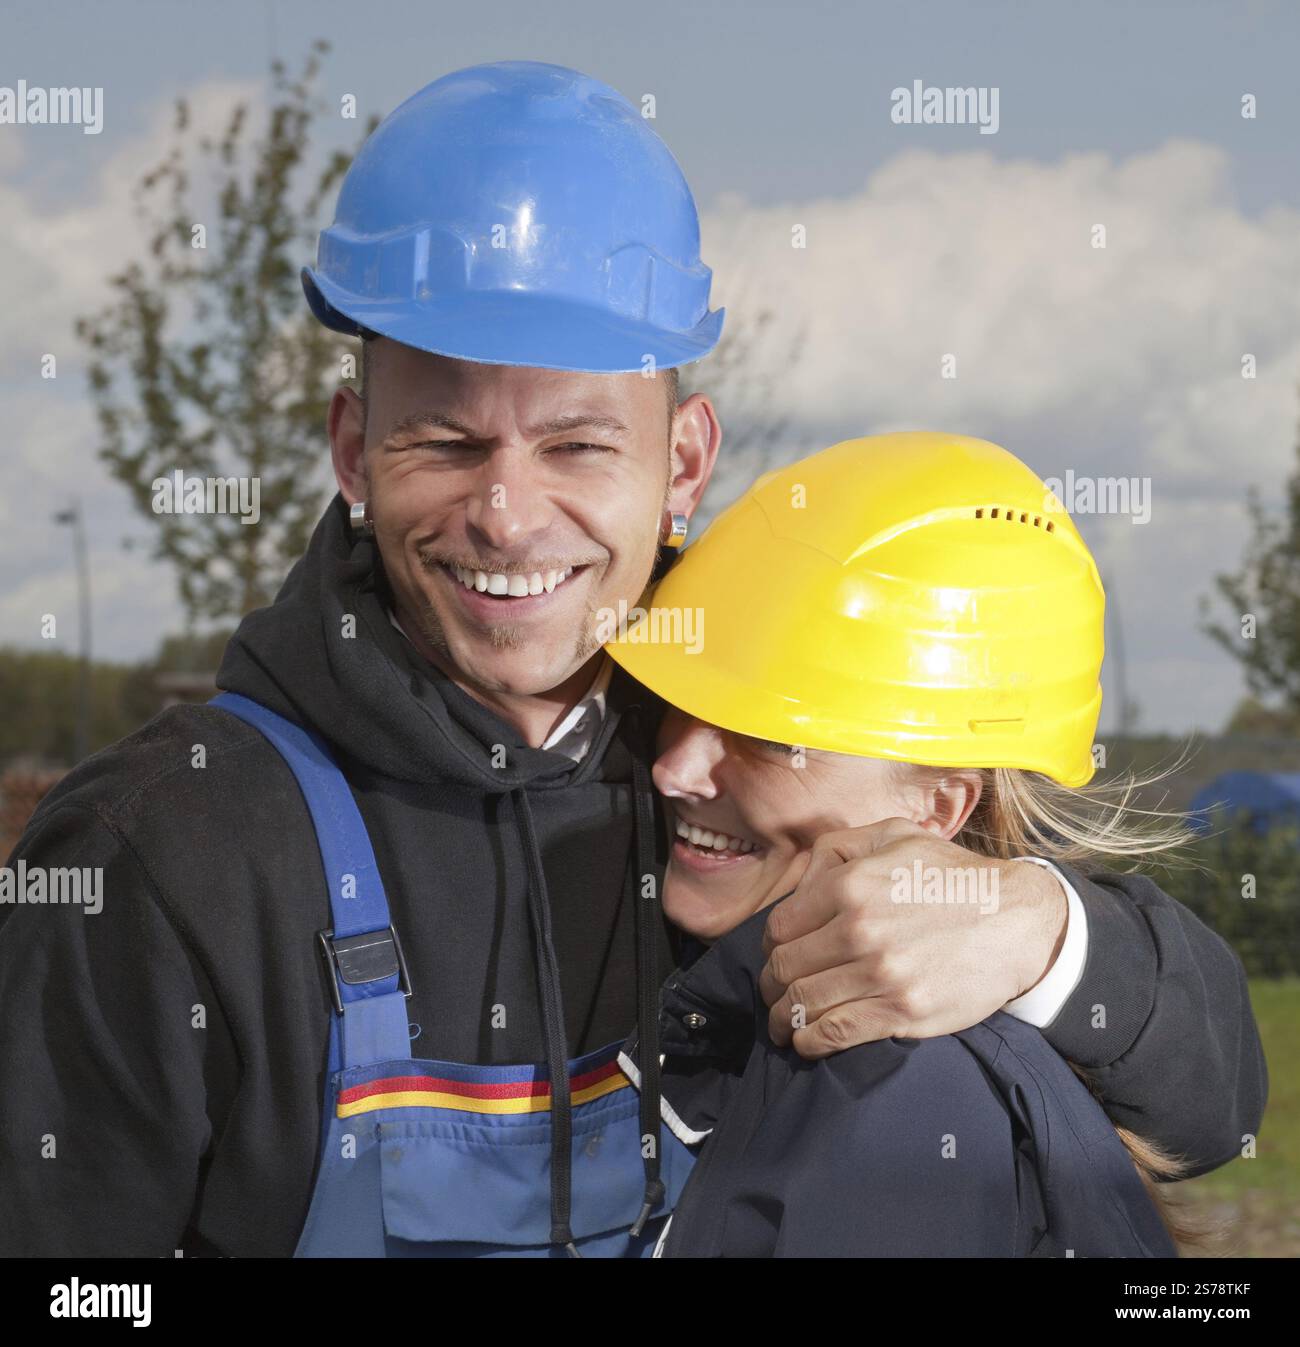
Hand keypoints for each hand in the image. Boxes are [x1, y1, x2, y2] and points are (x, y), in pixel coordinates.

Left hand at [758, 818, 1067, 1058]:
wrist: (1017, 919)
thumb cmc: (951, 875)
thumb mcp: (894, 835)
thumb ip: (838, 848)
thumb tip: (799, 882)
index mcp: (849, 884)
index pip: (780, 927)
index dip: (771, 946)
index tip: (777, 957)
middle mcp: (858, 928)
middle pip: (785, 967)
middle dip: (772, 985)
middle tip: (775, 993)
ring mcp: (879, 973)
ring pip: (803, 1003)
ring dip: (783, 1018)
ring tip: (782, 1024)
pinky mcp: (901, 1011)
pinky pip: (834, 1033)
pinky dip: (810, 1042)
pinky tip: (806, 1042)